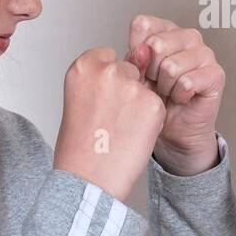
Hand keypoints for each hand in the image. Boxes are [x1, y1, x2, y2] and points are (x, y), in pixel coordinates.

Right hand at [53, 46, 165, 200]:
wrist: (88, 179)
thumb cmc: (79, 145)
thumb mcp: (80, 99)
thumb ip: (100, 77)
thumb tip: (137, 57)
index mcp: (83, 67)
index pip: (107, 56)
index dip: (107, 80)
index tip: (99, 99)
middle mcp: (107, 71)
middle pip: (129, 69)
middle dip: (126, 89)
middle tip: (110, 118)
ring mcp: (131, 87)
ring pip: (145, 88)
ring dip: (139, 105)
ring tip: (120, 130)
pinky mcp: (152, 104)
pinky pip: (157, 106)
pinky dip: (151, 120)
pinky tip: (133, 136)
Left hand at [126, 15, 224, 175]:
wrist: (173, 127)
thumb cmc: (155, 98)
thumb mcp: (135, 75)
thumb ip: (134, 58)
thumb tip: (141, 50)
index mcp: (167, 30)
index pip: (143, 24)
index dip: (137, 52)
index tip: (142, 68)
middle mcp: (188, 37)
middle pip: (156, 44)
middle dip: (151, 71)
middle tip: (157, 82)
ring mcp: (205, 53)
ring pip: (171, 66)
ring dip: (165, 87)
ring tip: (169, 91)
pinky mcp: (216, 74)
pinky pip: (187, 82)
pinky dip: (179, 96)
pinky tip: (182, 97)